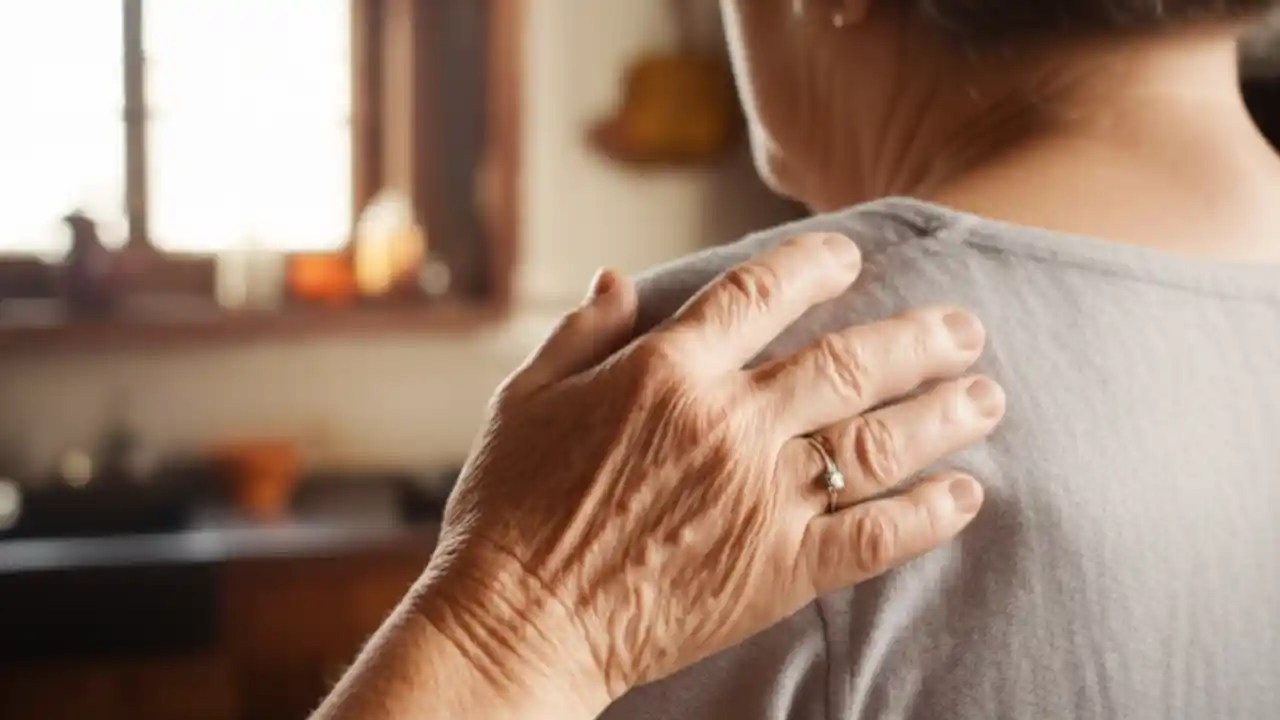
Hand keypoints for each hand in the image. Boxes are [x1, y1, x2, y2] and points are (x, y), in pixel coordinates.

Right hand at [420, 233, 1004, 711]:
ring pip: (876, 440)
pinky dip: (927, 514)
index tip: (851, 256)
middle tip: (965, 327)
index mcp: (667, 371)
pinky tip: (966, 495)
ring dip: (941, 414)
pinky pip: (874, 536)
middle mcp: (729, 423)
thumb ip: (582, 332)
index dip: (814, 264)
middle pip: (848, 362)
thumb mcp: (527, 397)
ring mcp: (761, 497)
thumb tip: (620, 278)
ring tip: (987, 395)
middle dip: (918, 338)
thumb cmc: (510, 506)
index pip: (760, 293)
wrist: (519, 619)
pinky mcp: (779, 570)